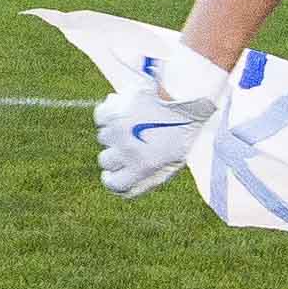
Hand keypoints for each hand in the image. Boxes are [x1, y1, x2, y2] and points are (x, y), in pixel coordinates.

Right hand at [93, 46, 229, 197]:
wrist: (187, 97)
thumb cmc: (182, 131)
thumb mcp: (173, 161)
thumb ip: (149, 178)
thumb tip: (125, 190)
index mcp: (143, 167)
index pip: (114, 184)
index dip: (111, 179)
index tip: (111, 174)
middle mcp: (127, 151)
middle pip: (105, 160)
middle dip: (115, 153)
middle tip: (130, 142)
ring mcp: (118, 131)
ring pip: (103, 138)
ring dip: (114, 132)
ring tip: (134, 123)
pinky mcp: (113, 110)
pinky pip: (100, 117)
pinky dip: (108, 114)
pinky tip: (124, 111)